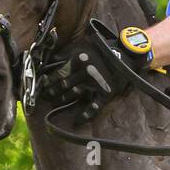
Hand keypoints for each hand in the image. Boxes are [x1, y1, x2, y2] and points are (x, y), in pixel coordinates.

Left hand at [40, 24, 160, 114]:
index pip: (59, 73)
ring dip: (63, 100)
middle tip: (47, 96)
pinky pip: (93, 107)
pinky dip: (85, 115)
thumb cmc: (102, 52)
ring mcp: (95, 84)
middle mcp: (85, 72)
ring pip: (74, 94)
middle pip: (64, 84)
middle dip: (53, 92)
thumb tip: (50, 61)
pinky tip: (77, 120)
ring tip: (57, 103)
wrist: (125, 56)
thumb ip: (66, 55)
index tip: (43, 86)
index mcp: (78, 60)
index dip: (49, 81)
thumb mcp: (82, 49)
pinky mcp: (105, 94)